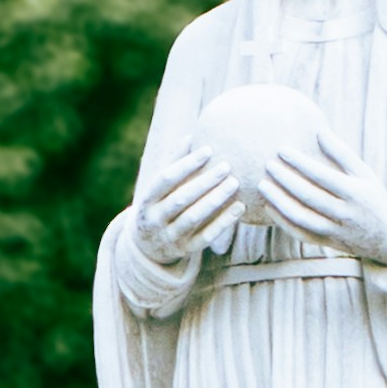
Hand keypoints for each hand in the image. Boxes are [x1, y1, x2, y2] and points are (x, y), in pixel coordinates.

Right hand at [131, 144, 232, 268]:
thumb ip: (172, 163)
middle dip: (205, 181)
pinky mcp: (186, 250)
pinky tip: (239, 207)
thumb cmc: (158, 206)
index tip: (209, 149)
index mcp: (147, 198)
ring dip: (215, 200)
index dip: (187, 163)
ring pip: (194, 217)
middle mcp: (155, 219)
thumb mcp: (158, 187)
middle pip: (181, 198)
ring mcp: (170, 236)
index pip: (166, 178)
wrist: (147, 247)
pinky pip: (207, 236)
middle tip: (227, 166)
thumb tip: (190, 136)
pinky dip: (224, 222)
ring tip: (234, 183)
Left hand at [260, 140, 386, 277]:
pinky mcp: (327, 242)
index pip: (323, 176)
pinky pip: (300, 234)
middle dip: (286, 180)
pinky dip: (283, 222)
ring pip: (302, 218)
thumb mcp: (364, 173)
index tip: (282, 150)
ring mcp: (335, 230)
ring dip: (280, 202)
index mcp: (355, 192)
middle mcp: (345, 213)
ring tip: (263, 185)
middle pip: (309, 196)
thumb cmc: (373, 197)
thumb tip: (319, 131)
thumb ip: (341, 153)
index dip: (301, 163)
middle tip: (268, 165)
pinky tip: (269, 207)